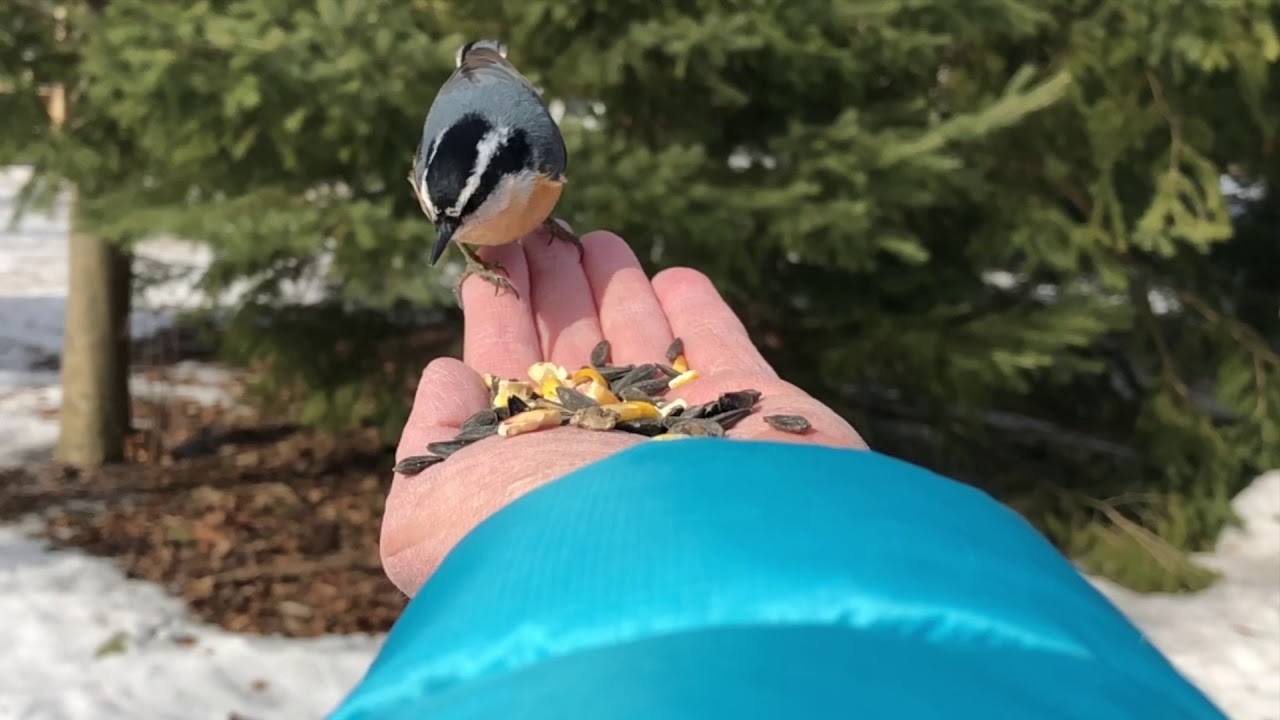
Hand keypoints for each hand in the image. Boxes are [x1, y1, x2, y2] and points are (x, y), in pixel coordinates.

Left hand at [380, 227, 866, 595]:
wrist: (699, 580)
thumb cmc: (553, 543)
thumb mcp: (437, 509)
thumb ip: (426, 444)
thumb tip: (446, 376)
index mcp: (535, 472)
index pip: (508, 378)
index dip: (498, 314)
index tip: (489, 257)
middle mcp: (608, 455)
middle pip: (574, 352)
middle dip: (554, 289)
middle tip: (539, 226)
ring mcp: (686, 436)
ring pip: (645, 345)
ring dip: (616, 288)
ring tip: (594, 235)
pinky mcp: (762, 419)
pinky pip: (723, 352)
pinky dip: (698, 313)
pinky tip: (672, 275)